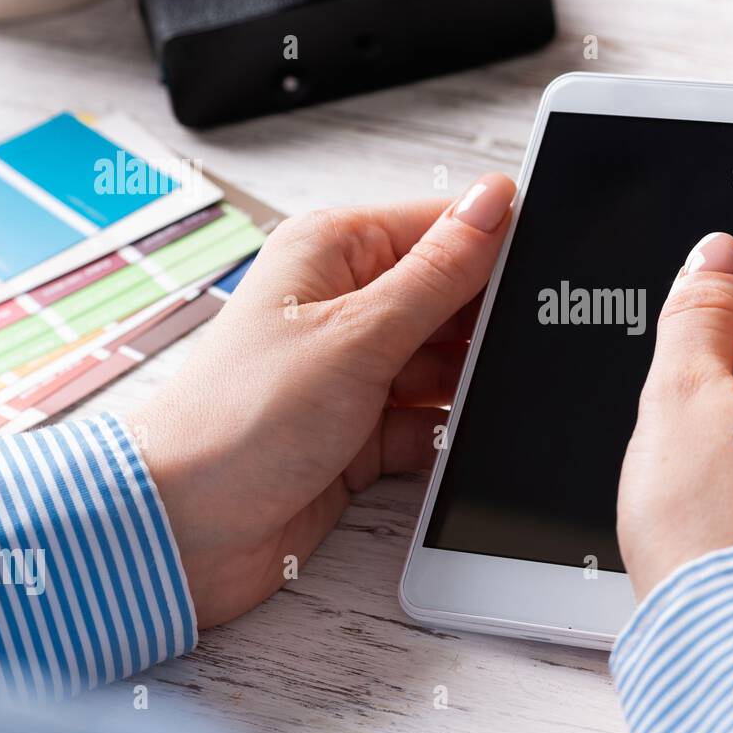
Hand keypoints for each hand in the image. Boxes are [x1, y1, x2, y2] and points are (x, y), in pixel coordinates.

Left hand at [130, 173, 515, 627]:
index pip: (441, 228)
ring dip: (468, 386)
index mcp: (335, 253)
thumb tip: (493, 200)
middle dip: (484, 328)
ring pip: (447, 364)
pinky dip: (446, 434)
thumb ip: (438, 272)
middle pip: (451, 299)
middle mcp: (345, 305)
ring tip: (484, 404)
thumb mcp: (358, 335)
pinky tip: (456, 445)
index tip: (548, 272)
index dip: (496, 248)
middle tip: (522, 352)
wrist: (183, 532)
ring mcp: (355, 371)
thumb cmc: (239, 420)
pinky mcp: (363, 431)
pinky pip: (432, 421)